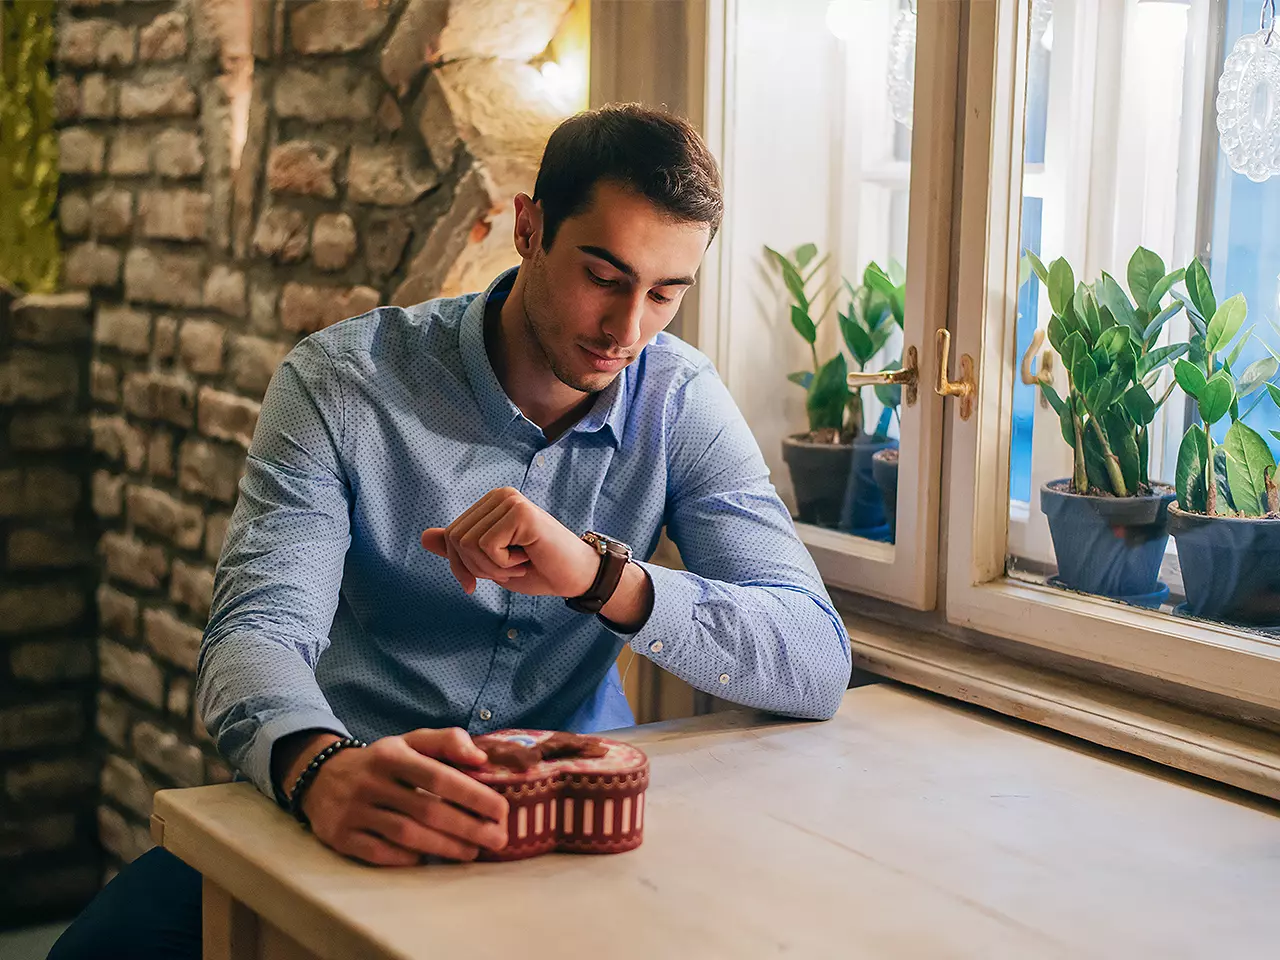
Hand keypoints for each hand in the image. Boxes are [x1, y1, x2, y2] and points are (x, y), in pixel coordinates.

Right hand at [286, 728, 508, 865]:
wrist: (320, 777)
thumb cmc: (382, 762)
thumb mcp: (410, 741)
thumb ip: (447, 741)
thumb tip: (481, 759)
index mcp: (393, 755)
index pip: (439, 776)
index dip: (473, 795)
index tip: (501, 810)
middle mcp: (372, 782)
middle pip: (427, 810)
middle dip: (468, 827)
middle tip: (497, 839)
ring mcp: (354, 811)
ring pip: (407, 835)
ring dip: (445, 847)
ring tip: (472, 852)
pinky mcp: (341, 837)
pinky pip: (381, 854)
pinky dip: (408, 859)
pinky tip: (429, 860)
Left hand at [421, 487, 598, 597]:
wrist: (574, 577)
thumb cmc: (536, 569)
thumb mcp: (489, 564)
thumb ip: (459, 549)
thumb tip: (424, 537)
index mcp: (490, 504)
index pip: (451, 535)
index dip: (460, 566)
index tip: (485, 578)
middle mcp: (499, 496)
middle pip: (456, 539)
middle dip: (477, 567)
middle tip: (509, 568)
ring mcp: (510, 501)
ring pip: (469, 544)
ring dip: (493, 568)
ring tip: (519, 563)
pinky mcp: (520, 513)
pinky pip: (487, 547)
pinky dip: (504, 564)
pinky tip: (527, 557)